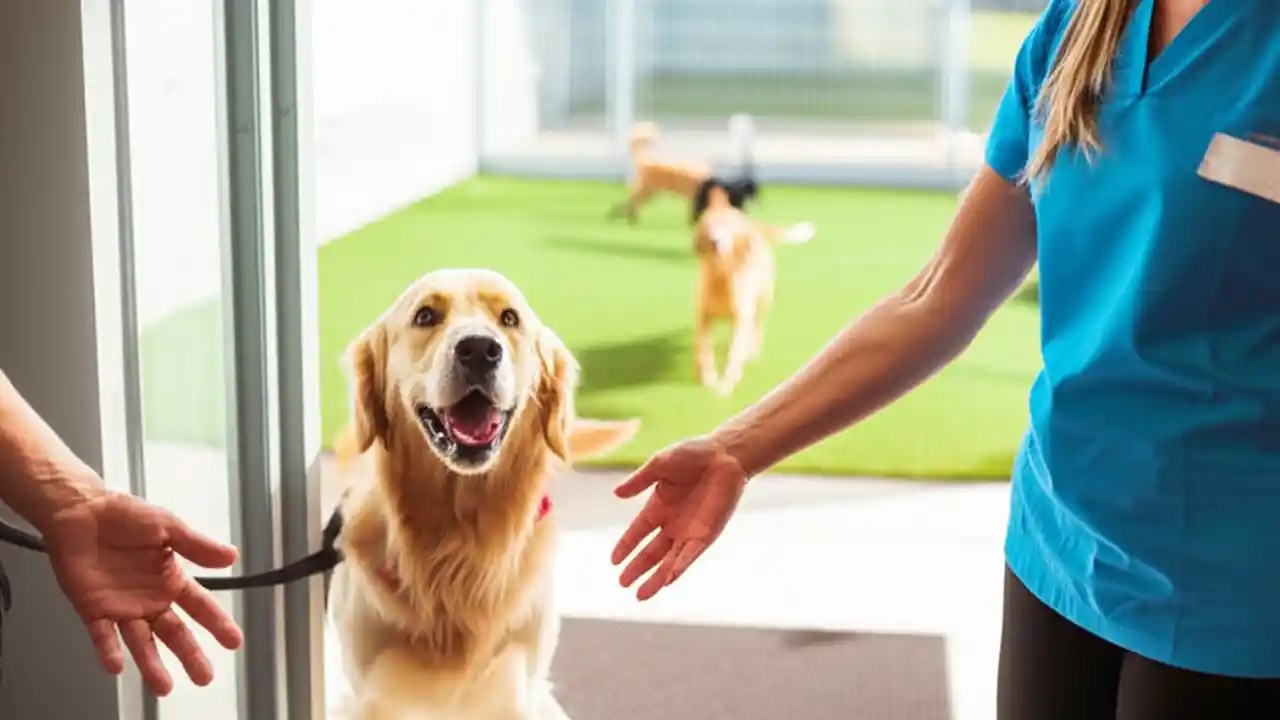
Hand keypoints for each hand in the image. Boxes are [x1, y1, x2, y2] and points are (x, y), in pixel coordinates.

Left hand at [42, 489, 244, 695]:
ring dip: (151, 663)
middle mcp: (149, 599)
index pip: (200, 606)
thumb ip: (197, 546)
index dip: (217, 624)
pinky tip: (117, 666)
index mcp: (170, 579)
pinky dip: (109, 651)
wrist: (81, 511)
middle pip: (174, 632)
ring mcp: (121, 607)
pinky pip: (102, 635)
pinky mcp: (93, 610)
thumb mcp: (168, 526)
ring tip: (164, 686)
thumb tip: (232, 556)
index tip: (234, 642)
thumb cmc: (125, 515)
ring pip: (140, 641)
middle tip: (204, 677)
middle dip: (190, 655)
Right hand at [610, 436, 747, 599]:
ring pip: (669, 560)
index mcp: (659, 506)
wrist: (726, 455)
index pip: (638, 531)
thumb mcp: (660, 464)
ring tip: (641, 595)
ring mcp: (690, 530)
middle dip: (637, 568)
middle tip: (622, 583)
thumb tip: (616, 493)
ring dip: (656, 577)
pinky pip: (690, 554)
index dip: (626, 546)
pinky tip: (667, 580)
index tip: (614, 561)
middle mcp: (673, 522)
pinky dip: (678, 567)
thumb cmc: (694, 454)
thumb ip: (639, 480)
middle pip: (651, 551)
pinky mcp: (707, 534)